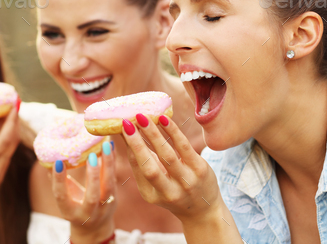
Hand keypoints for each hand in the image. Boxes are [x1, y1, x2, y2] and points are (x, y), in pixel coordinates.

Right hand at [0, 101, 20, 227]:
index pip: (5, 138)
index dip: (12, 121)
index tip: (14, 105)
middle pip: (12, 143)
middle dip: (13, 123)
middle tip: (10, 106)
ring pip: (10, 151)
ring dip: (10, 133)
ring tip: (5, 117)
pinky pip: (6, 159)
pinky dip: (6, 144)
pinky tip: (0, 135)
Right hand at [52, 142, 116, 243]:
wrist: (94, 227)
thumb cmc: (74, 206)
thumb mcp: (64, 198)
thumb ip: (59, 181)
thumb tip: (46, 158)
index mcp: (69, 212)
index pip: (62, 196)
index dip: (59, 180)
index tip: (58, 161)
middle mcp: (88, 212)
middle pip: (92, 196)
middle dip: (92, 176)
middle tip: (91, 155)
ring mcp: (103, 207)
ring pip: (108, 186)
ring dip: (107, 165)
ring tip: (105, 146)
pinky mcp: (114, 199)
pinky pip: (115, 178)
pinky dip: (113, 162)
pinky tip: (111, 146)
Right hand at [121, 114, 242, 242]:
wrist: (203, 209)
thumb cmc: (173, 191)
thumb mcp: (154, 185)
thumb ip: (141, 163)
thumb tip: (128, 135)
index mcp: (152, 195)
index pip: (139, 168)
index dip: (130, 147)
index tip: (123, 128)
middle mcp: (169, 191)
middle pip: (150, 166)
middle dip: (137, 143)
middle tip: (128, 122)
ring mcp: (187, 181)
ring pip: (167, 155)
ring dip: (154, 134)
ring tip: (144, 117)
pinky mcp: (201, 170)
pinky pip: (185, 147)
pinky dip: (173, 132)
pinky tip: (164, 119)